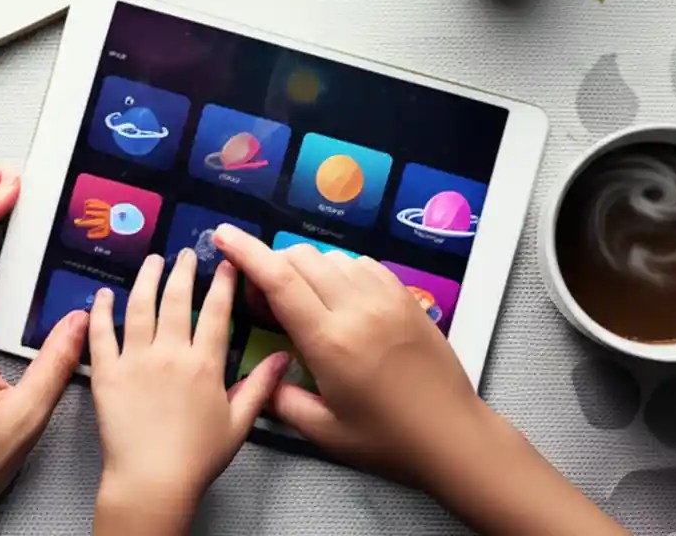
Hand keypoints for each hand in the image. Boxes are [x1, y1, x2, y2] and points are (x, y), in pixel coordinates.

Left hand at [89, 250, 289, 535]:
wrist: (153, 481)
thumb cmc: (197, 458)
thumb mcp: (238, 423)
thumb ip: (260, 386)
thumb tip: (283, 357)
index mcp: (204, 364)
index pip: (217, 311)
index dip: (223, 283)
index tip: (227, 264)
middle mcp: (170, 353)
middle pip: (178, 299)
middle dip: (183, 270)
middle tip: (186, 253)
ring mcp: (136, 360)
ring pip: (140, 306)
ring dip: (146, 278)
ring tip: (152, 261)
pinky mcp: (107, 373)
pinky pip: (102, 334)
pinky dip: (101, 310)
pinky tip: (103, 294)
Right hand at [212, 224, 630, 535]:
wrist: (452, 435)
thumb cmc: (387, 440)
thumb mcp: (324, 431)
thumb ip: (281, 400)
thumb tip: (258, 378)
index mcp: (331, 342)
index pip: (280, 280)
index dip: (247, 252)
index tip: (224, 235)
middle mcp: (357, 310)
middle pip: (302, 259)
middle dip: (272, 264)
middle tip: (263, 298)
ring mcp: (386, 299)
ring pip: (332, 258)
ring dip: (306, 267)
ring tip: (302, 300)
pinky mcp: (406, 299)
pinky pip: (363, 265)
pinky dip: (340, 270)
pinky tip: (337, 295)